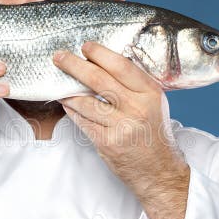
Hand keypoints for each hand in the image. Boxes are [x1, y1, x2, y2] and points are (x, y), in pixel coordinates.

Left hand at [53, 41, 188, 198]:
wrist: (159, 172)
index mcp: (150, 93)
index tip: (85, 46)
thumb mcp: (153, 104)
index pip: (121, 66)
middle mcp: (137, 108)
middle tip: (59, 57)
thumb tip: (104, 63)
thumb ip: (134, 84)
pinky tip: (67, 104)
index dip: (100, 54)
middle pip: (99, 80)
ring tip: (58, 83)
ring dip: (68, 91)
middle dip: (74, 65)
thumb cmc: (153, 134)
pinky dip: (72, 111)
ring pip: (85, 102)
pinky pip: (83, 121)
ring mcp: (121, 126)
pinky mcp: (107, 142)